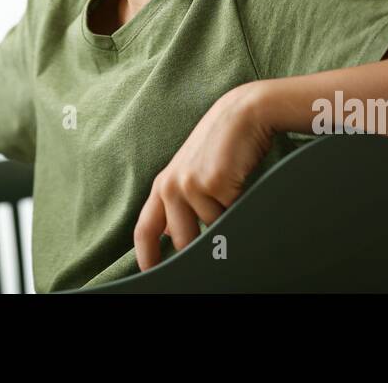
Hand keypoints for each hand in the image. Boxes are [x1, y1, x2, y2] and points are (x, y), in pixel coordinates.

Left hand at [133, 82, 274, 271]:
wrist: (242, 114)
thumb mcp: (192, 174)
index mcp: (163, 185)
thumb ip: (181, 205)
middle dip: (201, 243)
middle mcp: (170, 186)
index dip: (146, 256)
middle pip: (183, 241)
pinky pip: (229, 216)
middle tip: (217, 221)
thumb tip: (174, 237)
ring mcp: (189, 185)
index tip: (149, 273)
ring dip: (225, 217)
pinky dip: (238, 207)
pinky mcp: (212, 184)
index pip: (145, 229)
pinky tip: (238, 181)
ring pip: (211, 230)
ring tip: (230, 185)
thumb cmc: (221, 146)